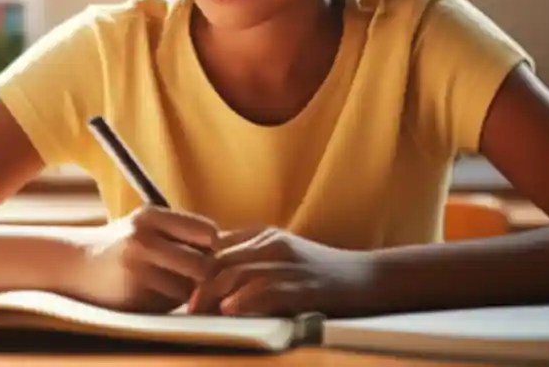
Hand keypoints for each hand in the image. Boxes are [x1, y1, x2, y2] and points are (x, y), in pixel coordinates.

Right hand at [69, 206, 218, 313]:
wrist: (76, 264)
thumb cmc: (122, 244)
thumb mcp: (145, 224)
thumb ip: (181, 230)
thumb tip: (230, 245)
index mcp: (151, 216)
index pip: (208, 232)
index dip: (213, 246)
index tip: (206, 251)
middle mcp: (144, 239)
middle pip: (204, 264)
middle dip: (206, 273)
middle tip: (200, 274)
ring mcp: (138, 269)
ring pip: (189, 288)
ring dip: (190, 291)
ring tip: (176, 283)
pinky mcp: (133, 296)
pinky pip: (170, 304)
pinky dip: (171, 302)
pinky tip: (158, 293)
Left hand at [188, 226, 379, 316]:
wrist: (366, 277)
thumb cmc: (321, 272)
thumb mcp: (282, 255)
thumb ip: (251, 259)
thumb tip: (215, 276)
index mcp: (264, 235)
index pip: (218, 246)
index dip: (196, 267)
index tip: (182, 288)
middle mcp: (272, 243)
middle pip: (222, 260)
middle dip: (199, 284)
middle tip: (186, 307)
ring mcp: (287, 262)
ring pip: (238, 274)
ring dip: (213, 294)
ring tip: (198, 312)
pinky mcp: (302, 283)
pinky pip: (266, 289)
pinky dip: (244, 299)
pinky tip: (230, 310)